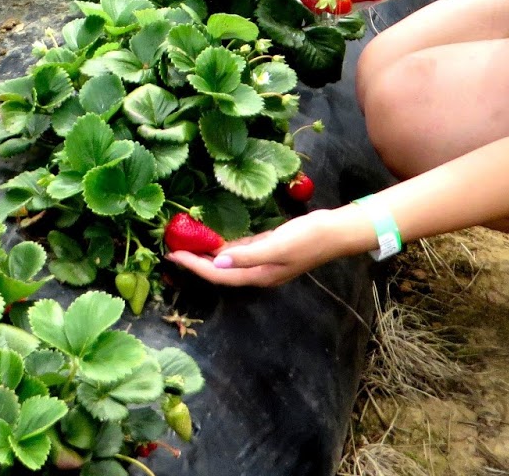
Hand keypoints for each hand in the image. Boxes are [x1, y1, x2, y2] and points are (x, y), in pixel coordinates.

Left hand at [165, 209, 366, 287]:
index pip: (217, 275)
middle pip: (219, 271)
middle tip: (172, 249)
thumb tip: (216, 263)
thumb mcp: (277, 245)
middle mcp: (258, 272)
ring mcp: (264, 262)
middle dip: (195, 262)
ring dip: (207, 255)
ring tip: (187, 243)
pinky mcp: (269, 249)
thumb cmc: (308, 238)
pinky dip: (225, 247)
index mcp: (258, 275)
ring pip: (228, 261)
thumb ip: (247, 255)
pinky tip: (214, 240)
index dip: (194, 266)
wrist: (336, 232)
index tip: (172, 255)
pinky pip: (240, 251)